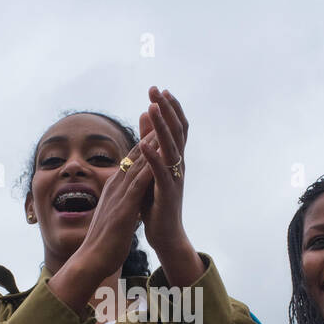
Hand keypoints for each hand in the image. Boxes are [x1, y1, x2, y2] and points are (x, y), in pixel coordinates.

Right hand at [49, 138, 154, 310]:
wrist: (92, 259)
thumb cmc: (104, 241)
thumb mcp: (114, 214)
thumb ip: (120, 202)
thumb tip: (125, 198)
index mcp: (114, 188)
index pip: (131, 160)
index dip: (143, 142)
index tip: (155, 126)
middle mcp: (115, 186)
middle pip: (135, 155)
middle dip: (148, 134)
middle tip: (160, 114)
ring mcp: (118, 195)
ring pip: (137, 164)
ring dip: (150, 144)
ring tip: (162, 125)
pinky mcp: (124, 207)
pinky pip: (138, 183)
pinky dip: (149, 167)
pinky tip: (159, 155)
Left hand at [138, 87, 187, 250]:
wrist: (166, 235)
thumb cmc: (155, 202)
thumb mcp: (150, 167)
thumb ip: (149, 140)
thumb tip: (144, 113)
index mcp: (175, 158)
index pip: (176, 127)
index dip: (169, 107)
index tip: (159, 89)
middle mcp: (178, 165)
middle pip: (177, 131)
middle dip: (166, 109)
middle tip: (157, 89)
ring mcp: (175, 178)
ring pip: (171, 147)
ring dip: (161, 127)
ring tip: (152, 107)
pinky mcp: (167, 194)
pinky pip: (161, 173)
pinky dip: (153, 157)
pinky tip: (145, 145)